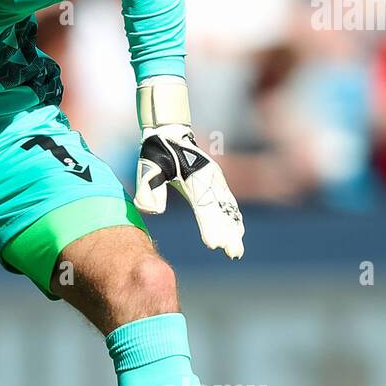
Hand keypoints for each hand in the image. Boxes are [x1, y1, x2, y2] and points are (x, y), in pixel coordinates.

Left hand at [133, 78, 244, 259]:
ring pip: (227, 208)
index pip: (204, 205)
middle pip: (221, 210)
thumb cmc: (157, 149)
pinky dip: (233, 218)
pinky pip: (227, 204)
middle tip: (232, 253)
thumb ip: (148, 187)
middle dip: (227, 232)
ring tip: (236, 250)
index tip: (213, 244)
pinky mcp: (215, 183)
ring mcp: (215, 180)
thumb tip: (150, 210)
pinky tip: (237, 232)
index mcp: (196, 175)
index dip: (209, 225)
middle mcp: (211, 178)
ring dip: (233, 229)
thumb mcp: (149, 164)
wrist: (169, 132)